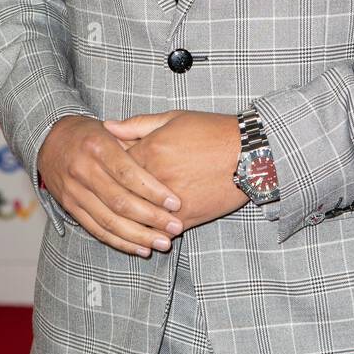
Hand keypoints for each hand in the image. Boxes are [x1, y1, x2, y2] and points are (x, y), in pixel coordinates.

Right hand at [37, 115, 184, 255]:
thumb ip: (136, 139)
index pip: (128, 174)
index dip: (153, 191)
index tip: (176, 203)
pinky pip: (96, 230)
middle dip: (151, 218)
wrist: (49, 141)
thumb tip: (164, 157)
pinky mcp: (70, 207)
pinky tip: (141, 249)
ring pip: (108, 221)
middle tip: (176, 228)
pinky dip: (120, 242)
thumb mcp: (112, 127)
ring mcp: (74, 192)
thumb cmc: (90, 134)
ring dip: (138, 236)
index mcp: (97, 147)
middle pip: (120, 201)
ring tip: (163, 243)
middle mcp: (83, 170)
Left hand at [103, 110, 247, 231]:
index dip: (106, 168)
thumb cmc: (212, 132)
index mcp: (149, 151)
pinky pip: (159, 231)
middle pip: (120, 194)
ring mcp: (169, 202)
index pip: (112, 165)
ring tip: (120, 219)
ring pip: (136, 218)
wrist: (249, 154)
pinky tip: (145, 233)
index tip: (104, 170)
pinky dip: (149, 234)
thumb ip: (137, 125)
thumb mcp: (173, 119)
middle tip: (106, 197)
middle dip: (111, 196)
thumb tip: (107, 127)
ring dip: (127, 220)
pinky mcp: (185, 219)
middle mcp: (155, 179)